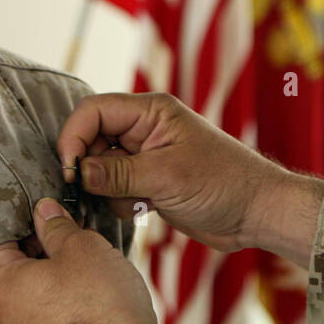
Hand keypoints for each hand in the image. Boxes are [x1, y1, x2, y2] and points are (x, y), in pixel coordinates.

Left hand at [0, 197, 168, 323]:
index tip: (50, 216)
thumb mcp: (80, 246)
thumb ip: (56, 224)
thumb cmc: (100, 307)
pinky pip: (45, 313)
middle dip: (43, 248)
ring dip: (55, 274)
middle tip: (72, 237)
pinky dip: (62, 298)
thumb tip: (46, 212)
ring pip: (32, 290)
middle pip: (15, 266)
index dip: (29, 222)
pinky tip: (86, 290)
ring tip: (84, 265)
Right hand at [57, 92, 323, 264]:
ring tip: (137, 202)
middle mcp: (144, 129)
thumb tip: (77, 173)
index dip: (74, 136)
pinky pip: (115, 188)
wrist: (255, 213)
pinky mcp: (149, 182)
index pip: (94, 111)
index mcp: (151, 111)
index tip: (68, 169)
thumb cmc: (223, 183)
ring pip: (101, 167)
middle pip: (93, 138)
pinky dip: (119, 201)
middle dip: (89, 167)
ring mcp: (146, 156)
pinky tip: (145, 210)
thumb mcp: (165, 177)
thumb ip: (117, 174)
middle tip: (97, 192)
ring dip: (107, 189)